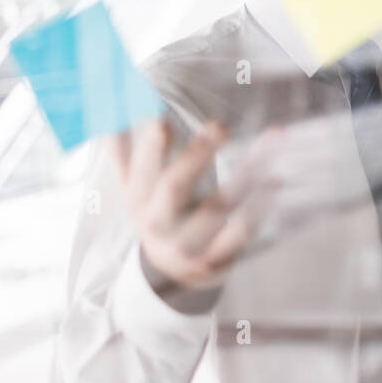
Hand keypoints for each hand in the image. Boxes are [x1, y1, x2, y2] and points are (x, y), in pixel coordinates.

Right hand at [113, 118, 281, 291]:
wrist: (171, 276)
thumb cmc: (156, 214)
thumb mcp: (132, 188)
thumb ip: (122, 150)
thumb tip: (106, 106)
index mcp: (138, 198)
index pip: (142, 168)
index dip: (152, 145)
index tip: (164, 116)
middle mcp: (158, 221)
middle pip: (176, 187)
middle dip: (198, 154)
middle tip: (222, 125)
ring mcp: (188, 243)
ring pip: (218, 207)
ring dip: (245, 174)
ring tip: (270, 142)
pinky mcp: (216, 258)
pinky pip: (240, 232)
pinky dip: (259, 208)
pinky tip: (275, 181)